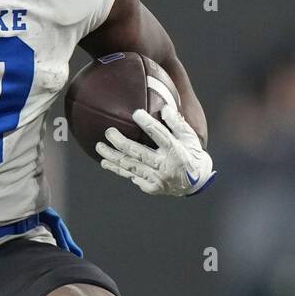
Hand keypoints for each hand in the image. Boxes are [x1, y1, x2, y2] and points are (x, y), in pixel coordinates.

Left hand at [95, 103, 214, 195]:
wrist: (195, 182)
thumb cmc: (191, 153)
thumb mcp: (190, 137)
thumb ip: (177, 123)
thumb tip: (165, 107)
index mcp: (176, 151)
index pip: (160, 135)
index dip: (148, 124)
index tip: (136, 113)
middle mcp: (165, 167)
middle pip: (138, 153)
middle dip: (120, 142)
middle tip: (108, 132)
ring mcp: (157, 179)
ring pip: (130, 166)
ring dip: (112, 157)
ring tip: (99, 147)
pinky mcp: (151, 188)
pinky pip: (132, 176)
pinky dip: (119, 169)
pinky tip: (106, 162)